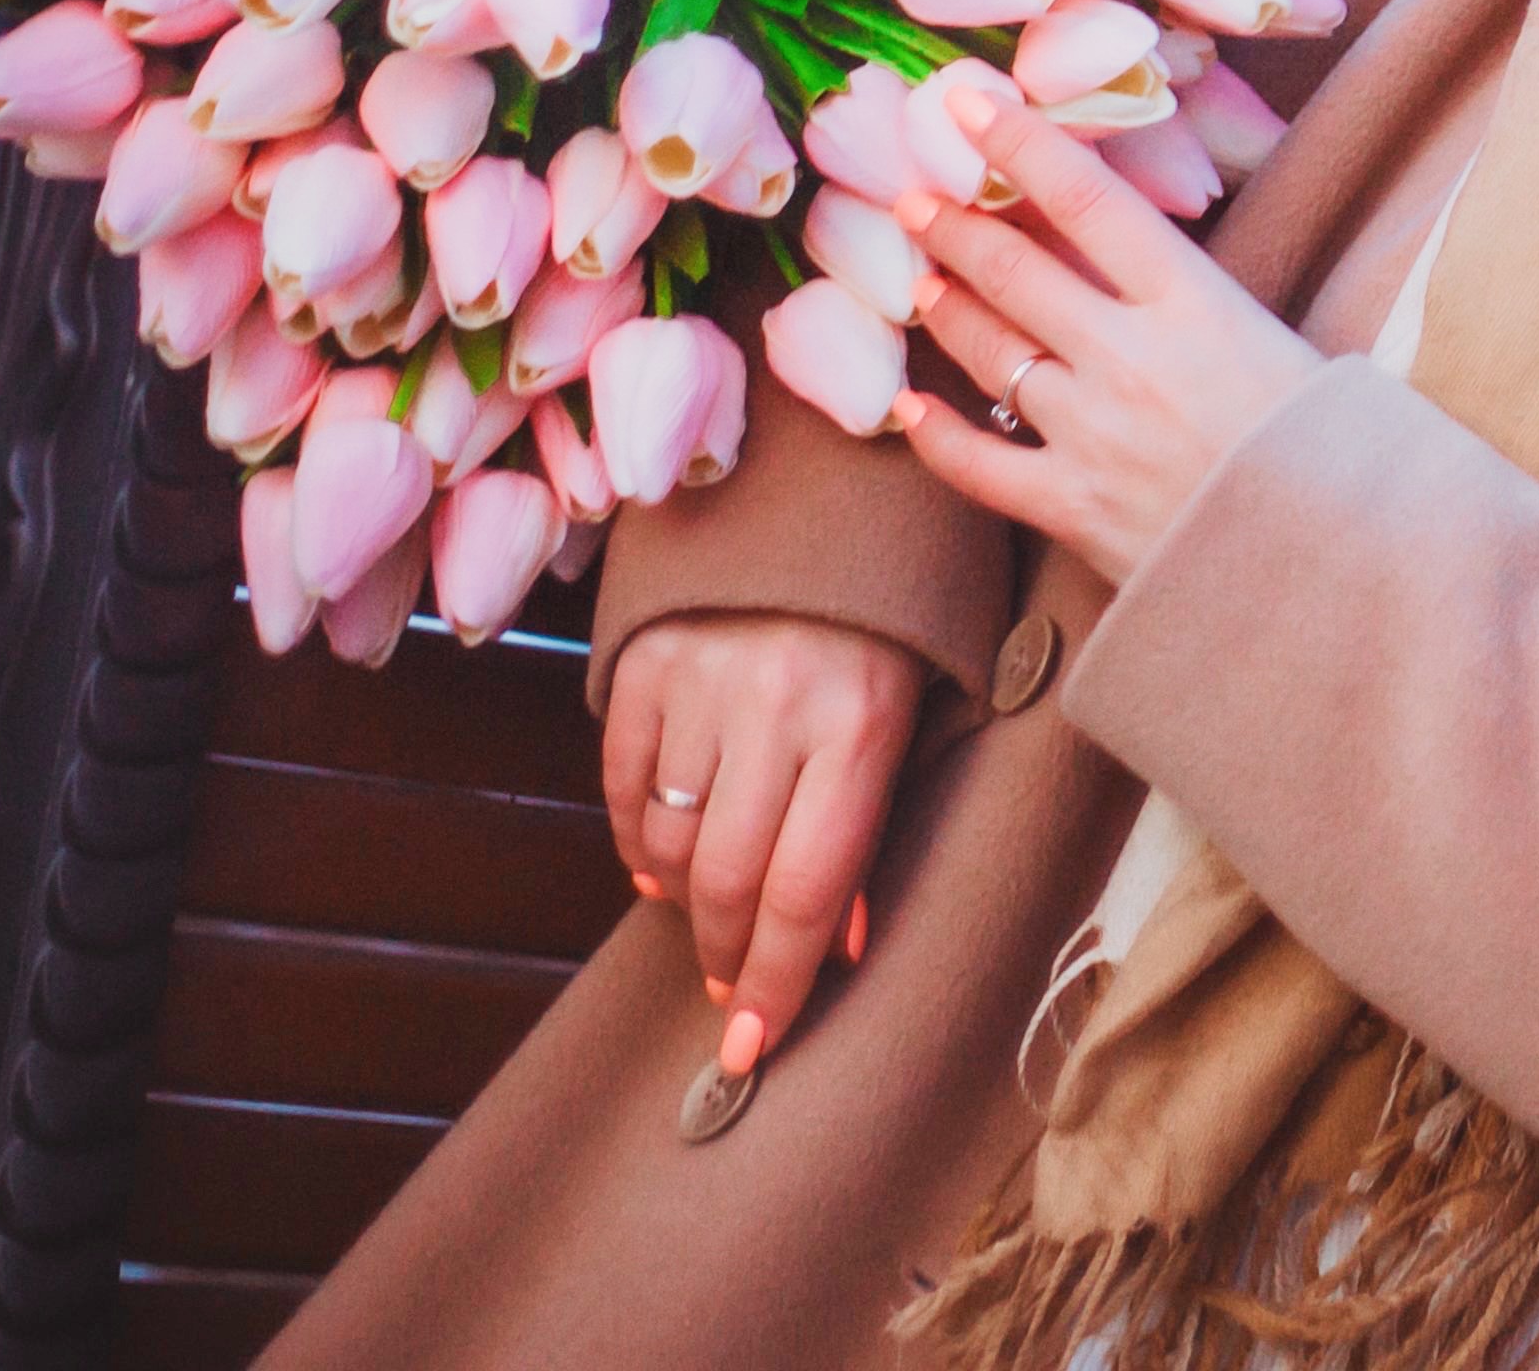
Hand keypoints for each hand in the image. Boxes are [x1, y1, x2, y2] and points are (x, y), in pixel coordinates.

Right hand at [600, 609, 914, 1077]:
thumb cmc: (890, 618)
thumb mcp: (913, 711)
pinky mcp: (646, 657)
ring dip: (685, 902)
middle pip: (731, 880)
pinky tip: (660, 862)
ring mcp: (704, 677)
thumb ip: (869, 825)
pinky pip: (624, 785)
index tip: (752, 1049)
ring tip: (710, 913)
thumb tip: (831, 949)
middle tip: (732, 989)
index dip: (778, 982)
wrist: (831, 488)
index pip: (809, 889)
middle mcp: (779, 703)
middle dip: (728, 957)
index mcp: (864, 720)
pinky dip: (637, 840)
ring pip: (671, 844)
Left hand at [886, 112, 1323, 587]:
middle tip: (913, 196)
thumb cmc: (1336, 447)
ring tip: (922, 282)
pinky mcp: (1076, 509)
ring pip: (992, 355)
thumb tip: (1139, 263)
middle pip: (1017, 271)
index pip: (1087, 197)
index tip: (966, 98)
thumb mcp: (1280, 339)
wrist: (1352, 561)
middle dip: (955, 226)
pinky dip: (935, 434)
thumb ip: (1200, 302)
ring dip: (949, 310)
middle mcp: (1133, 358)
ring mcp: (1096, 435)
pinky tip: (906, 407)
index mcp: (1197, 303)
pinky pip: (979, 465)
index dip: (1019, 140)